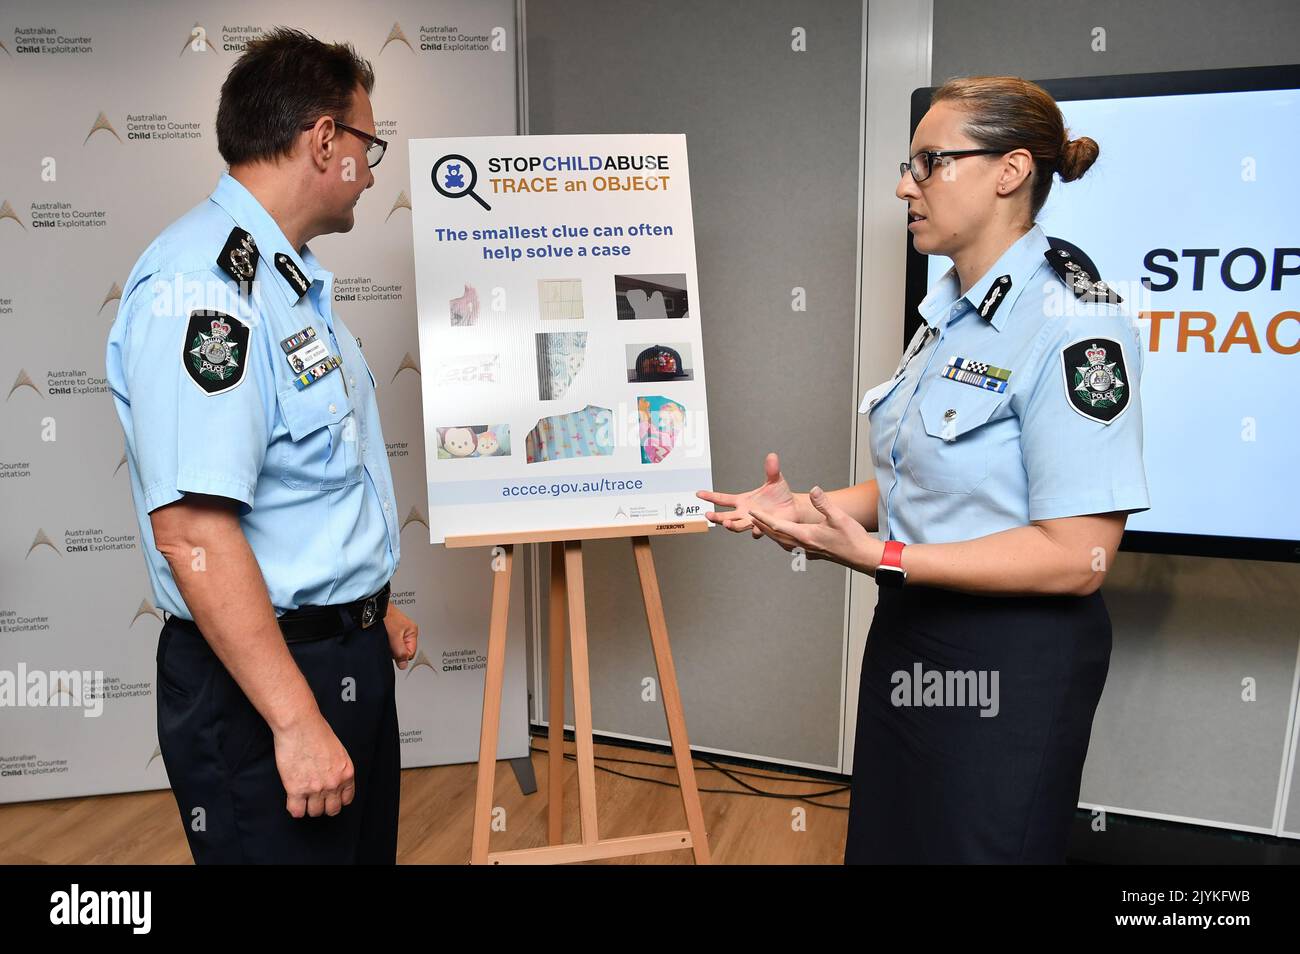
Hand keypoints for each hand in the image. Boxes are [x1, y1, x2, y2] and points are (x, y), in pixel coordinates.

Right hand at [273, 713, 354, 817]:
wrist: (300, 725)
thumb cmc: (317, 732)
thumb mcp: (338, 751)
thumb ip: (338, 768)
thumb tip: (332, 778)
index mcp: (346, 773)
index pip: (346, 799)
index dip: (337, 800)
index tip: (330, 799)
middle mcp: (333, 783)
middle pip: (331, 810)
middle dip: (324, 806)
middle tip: (316, 800)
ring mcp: (315, 788)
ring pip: (314, 812)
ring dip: (308, 807)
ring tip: (304, 798)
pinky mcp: (296, 789)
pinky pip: (296, 811)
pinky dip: (295, 808)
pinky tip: (294, 800)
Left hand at [384, 603, 417, 669]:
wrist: (372, 607)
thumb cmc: (385, 616)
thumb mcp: (395, 637)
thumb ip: (400, 652)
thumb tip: (404, 665)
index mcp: (413, 631)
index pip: (410, 653)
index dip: (401, 655)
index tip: (393, 652)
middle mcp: (406, 631)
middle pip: (402, 650)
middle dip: (394, 651)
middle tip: (388, 643)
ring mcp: (398, 630)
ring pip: (395, 647)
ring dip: (389, 646)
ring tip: (384, 638)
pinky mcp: (390, 630)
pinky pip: (389, 642)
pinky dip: (384, 642)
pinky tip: (381, 637)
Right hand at [697, 452, 802, 538]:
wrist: (793, 508)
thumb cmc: (781, 494)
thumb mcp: (775, 480)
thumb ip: (771, 469)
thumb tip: (772, 455)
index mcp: (742, 500)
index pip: (723, 499)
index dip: (710, 497)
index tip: (699, 494)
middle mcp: (744, 512)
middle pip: (725, 516)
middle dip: (716, 517)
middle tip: (708, 515)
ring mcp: (752, 521)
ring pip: (737, 526)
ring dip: (731, 525)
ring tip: (727, 523)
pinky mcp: (763, 528)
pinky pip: (756, 531)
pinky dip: (755, 531)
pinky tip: (755, 530)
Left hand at [749, 485, 884, 572]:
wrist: (861, 556)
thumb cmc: (852, 538)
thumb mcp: (839, 517)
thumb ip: (824, 503)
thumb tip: (814, 490)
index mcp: (806, 535)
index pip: (779, 526)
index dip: (764, 519)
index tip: (753, 513)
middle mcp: (803, 545)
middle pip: (776, 535)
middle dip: (762, 526)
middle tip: (750, 518)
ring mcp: (807, 551)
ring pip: (782, 542)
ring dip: (771, 534)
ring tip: (761, 526)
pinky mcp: (811, 553)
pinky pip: (790, 546)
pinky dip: (781, 539)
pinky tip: (782, 537)